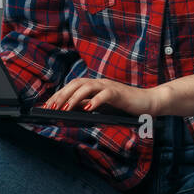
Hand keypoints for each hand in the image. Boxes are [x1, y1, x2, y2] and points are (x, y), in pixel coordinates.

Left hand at [43, 77, 158, 118]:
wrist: (148, 102)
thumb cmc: (124, 106)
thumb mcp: (101, 107)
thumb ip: (87, 106)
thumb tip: (69, 110)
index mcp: (94, 86)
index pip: (71, 87)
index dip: (58, 95)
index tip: (45, 106)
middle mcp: (99, 83)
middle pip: (76, 84)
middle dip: (61, 95)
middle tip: (50, 107)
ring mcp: (109, 86)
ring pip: (87, 87)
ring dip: (74, 97)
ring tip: (64, 108)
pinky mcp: (119, 93)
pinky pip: (105, 94)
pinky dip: (95, 101)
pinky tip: (87, 109)